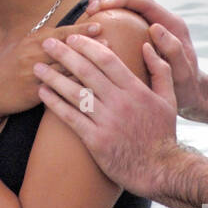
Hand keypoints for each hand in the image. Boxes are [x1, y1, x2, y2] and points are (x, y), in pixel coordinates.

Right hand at [0, 21, 104, 117]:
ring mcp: (34, 72)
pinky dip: (77, 84)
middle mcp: (33, 54)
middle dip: (89, 45)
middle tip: (109, 42)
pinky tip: (92, 85)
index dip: (80, 30)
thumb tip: (66, 32)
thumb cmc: (8, 69)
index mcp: (32, 41)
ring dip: (88, 64)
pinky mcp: (36, 90)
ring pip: (66, 67)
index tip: (98, 27)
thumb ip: (42, 40)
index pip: (61, 33)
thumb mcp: (21, 48)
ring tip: (106, 63)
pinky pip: (61, 86)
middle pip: (67, 48)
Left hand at [34, 34, 177, 197]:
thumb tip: (147, 44)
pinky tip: (43, 93)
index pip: (107, 60)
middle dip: (64, 55)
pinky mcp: (96, 140)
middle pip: (87, 72)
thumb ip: (160, 70)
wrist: (160, 170)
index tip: (72, 38)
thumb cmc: (163, 133)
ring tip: (37, 67)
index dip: (87, 46)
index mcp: (136, 90)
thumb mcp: (169, 99)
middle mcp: (120, 103)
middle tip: (47, 44)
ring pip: (75, 93)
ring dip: (53, 78)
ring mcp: (107, 122)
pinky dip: (55, 104)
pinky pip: (71, 118)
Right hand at [86, 0, 207, 117]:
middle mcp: (163, 18)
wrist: (191, 91)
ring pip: (128, 1)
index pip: (144, 2)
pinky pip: (125, 14)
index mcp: (172, 24)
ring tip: (87, 9)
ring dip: (108, 0)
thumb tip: (155, 28)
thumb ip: (173, 50)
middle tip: (89, 7)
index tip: (102, 4)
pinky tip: (93, 18)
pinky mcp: (144, 30)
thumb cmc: (186, 86)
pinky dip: (109, 11)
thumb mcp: (182, 72)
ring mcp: (153, 22)